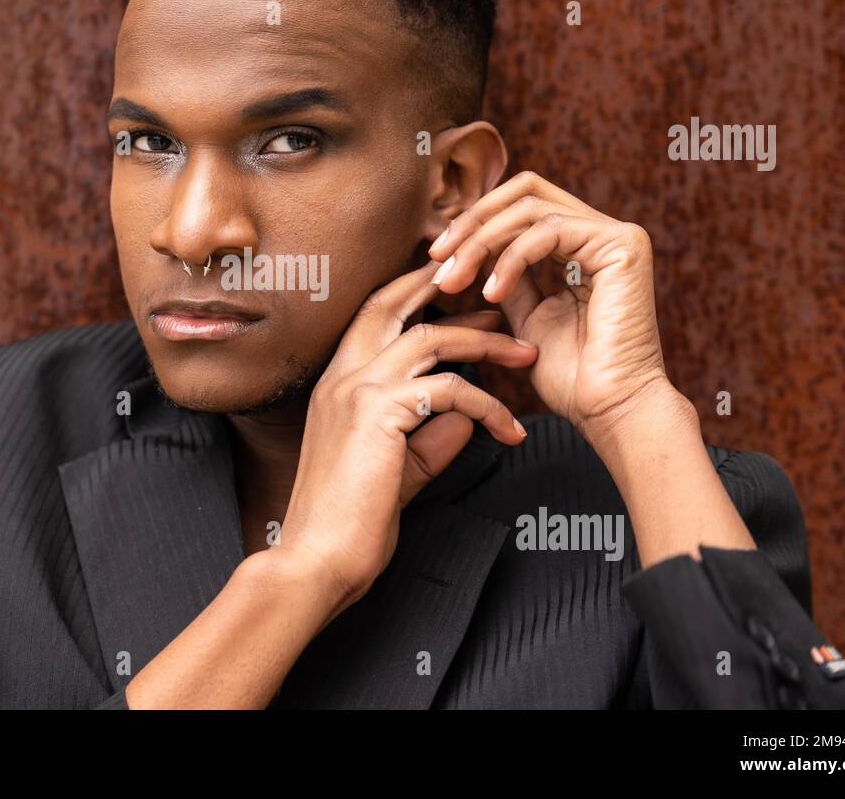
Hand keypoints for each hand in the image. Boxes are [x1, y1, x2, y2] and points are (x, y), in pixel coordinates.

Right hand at [275, 261, 537, 606]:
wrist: (319, 559)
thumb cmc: (351, 523)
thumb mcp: (399, 469)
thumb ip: (429, 438)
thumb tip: (467, 417)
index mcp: (337, 385)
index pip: (374, 317)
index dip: (415, 297)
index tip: (462, 301)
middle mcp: (341, 377)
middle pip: (392, 302)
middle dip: (444, 285)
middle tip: (495, 291)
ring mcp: (356, 390)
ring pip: (431, 338)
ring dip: (486, 343)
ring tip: (524, 356)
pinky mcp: (378, 413)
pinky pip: (451, 390)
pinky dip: (489, 406)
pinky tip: (510, 431)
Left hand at [426, 170, 672, 445]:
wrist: (608, 411)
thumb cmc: (572, 378)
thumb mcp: (525, 316)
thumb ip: (507, 276)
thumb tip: (473, 247)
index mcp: (582, 245)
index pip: (521, 205)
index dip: (475, 222)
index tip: (436, 257)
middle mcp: (602, 232)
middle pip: (524, 191)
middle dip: (472, 221)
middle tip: (437, 258)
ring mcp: (617, 235)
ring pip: (530, 208)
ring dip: (481, 241)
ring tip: (455, 280)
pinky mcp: (624, 245)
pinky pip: (549, 230)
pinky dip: (511, 258)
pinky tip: (491, 292)